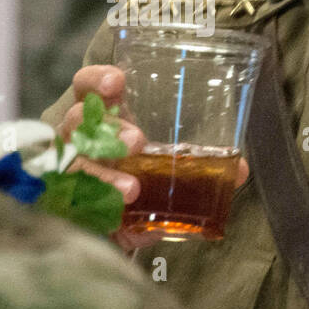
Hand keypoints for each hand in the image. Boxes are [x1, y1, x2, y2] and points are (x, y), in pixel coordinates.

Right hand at [60, 64, 250, 252]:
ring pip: (71, 167)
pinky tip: (125, 226)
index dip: (96, 81)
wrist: (116, 220)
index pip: (86, 89)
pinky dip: (104, 219)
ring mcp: (69, 174)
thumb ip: (201, 164)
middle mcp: (78, 141)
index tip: (117, 81)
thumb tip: (239, 169)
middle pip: (76, 123)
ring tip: (131, 190)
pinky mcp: (70, 212)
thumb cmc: (140, 175)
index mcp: (100, 118)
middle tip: (137, 142)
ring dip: (102, 175)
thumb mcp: (168, 162)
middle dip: (108, 130)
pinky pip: (77, 213)